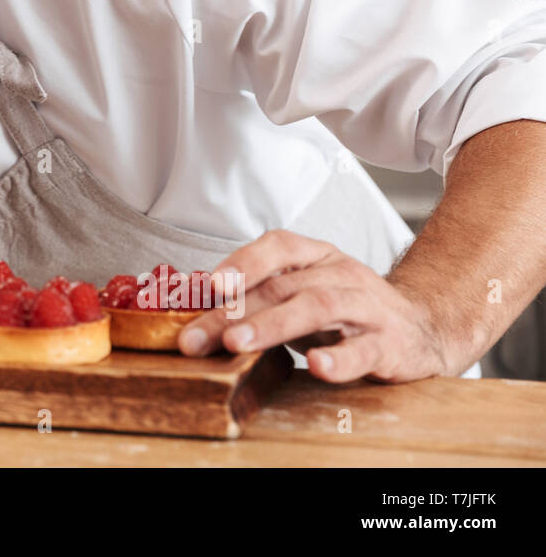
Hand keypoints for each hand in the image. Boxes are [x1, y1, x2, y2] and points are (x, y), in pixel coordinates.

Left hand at [177, 229, 450, 382]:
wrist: (422, 329)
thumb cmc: (345, 313)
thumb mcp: (302, 294)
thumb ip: (256, 296)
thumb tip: (190, 303)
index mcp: (318, 257)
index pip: (278, 246)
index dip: (242, 262)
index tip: (208, 284)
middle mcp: (342, 275)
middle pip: (283, 286)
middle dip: (234, 311)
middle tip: (196, 335)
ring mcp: (368, 308)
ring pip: (318, 307)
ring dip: (272, 325)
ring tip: (236, 342)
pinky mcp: (390, 345)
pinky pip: (364, 349)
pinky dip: (340, 359)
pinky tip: (317, 368)